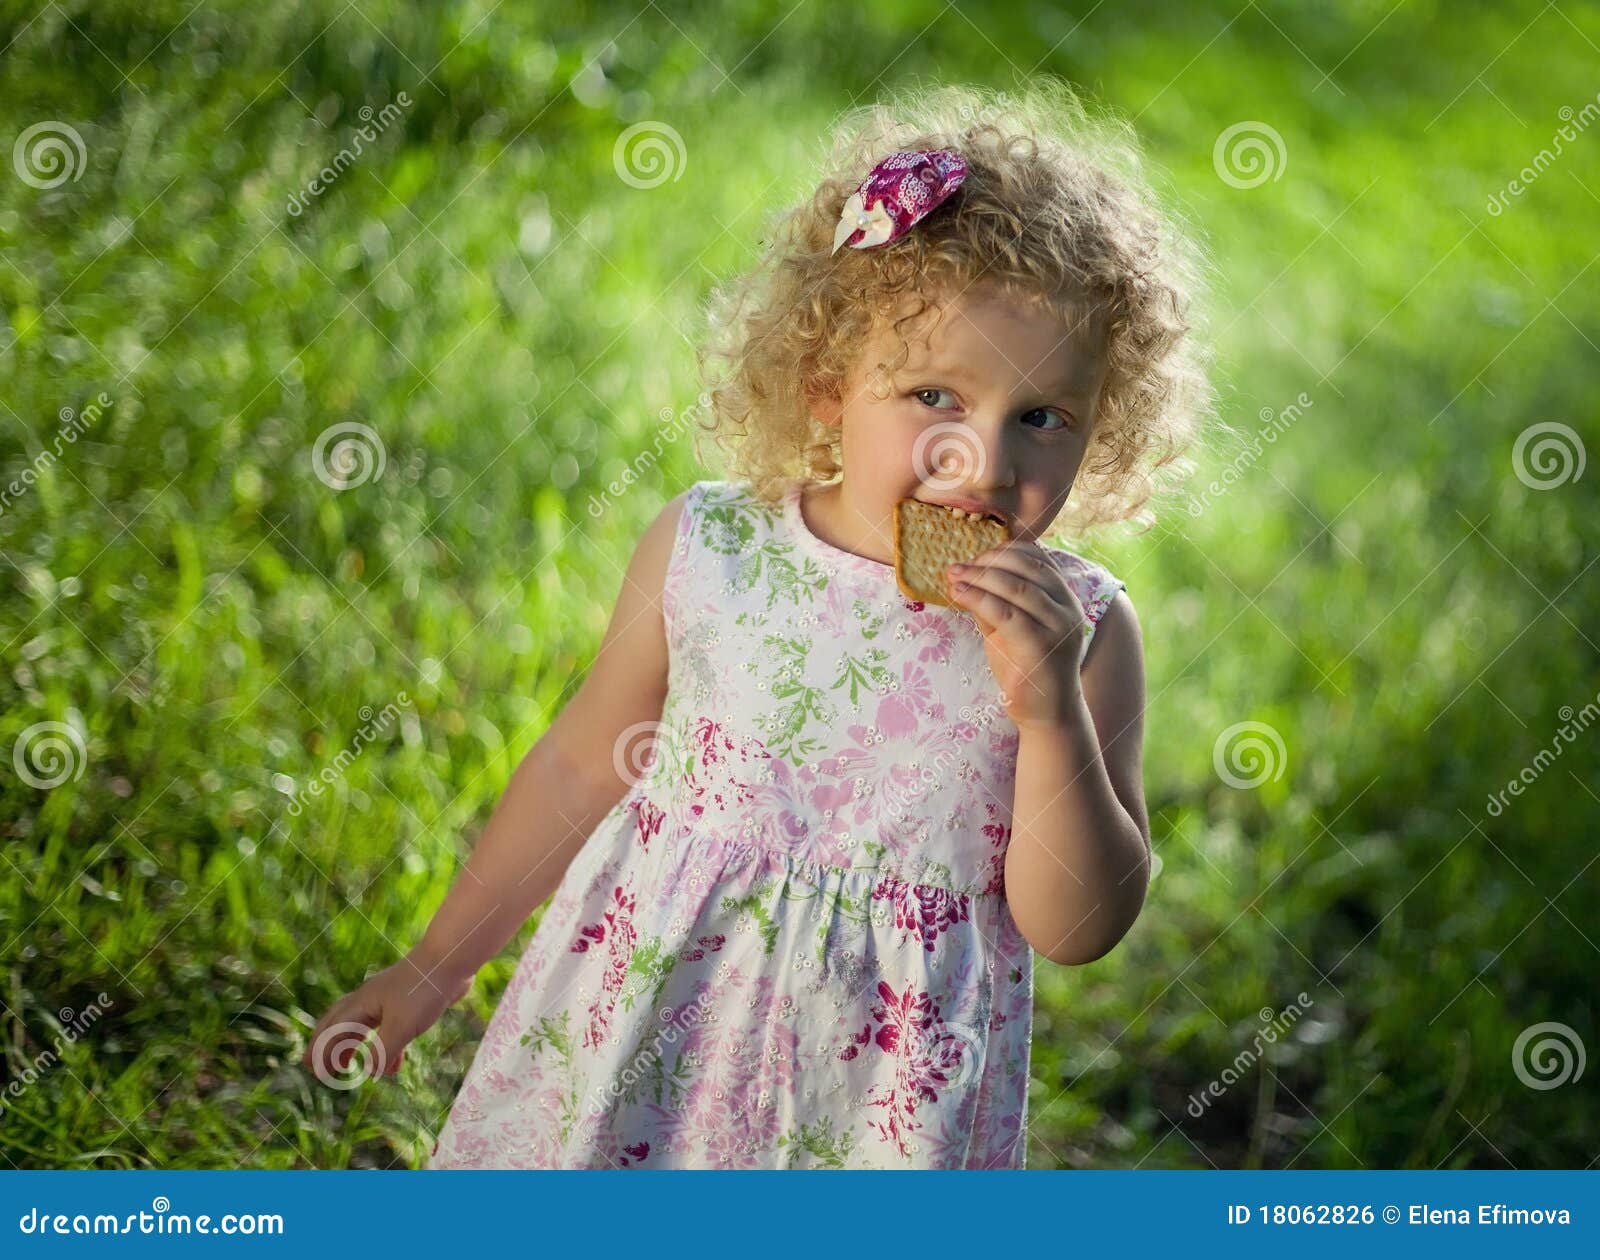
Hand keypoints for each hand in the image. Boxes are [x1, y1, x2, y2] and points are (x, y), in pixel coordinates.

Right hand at [302, 950, 472, 1085]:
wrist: (450, 959)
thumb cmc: (422, 990)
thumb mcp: (401, 1027)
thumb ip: (382, 1051)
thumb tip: (370, 1072)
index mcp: (362, 1004)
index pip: (333, 1030)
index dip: (321, 1050)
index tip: (312, 1069)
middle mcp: (370, 1000)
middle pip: (340, 1024)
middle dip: (327, 1046)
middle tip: (316, 1067)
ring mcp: (389, 999)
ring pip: (364, 1026)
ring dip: (354, 1047)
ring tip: (349, 1066)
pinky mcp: (409, 1002)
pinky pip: (389, 1029)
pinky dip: (386, 1047)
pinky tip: (395, 1064)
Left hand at [946, 540, 1087, 728]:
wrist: (1047, 713)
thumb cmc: (1027, 668)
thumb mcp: (1010, 628)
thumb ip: (996, 602)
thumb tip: (964, 577)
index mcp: (1064, 598)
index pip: (1037, 559)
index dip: (1004, 551)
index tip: (975, 556)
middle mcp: (1067, 608)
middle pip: (1026, 568)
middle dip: (987, 562)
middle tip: (957, 566)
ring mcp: (1058, 627)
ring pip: (1016, 588)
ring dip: (979, 577)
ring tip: (953, 576)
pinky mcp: (1042, 646)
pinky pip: (1007, 614)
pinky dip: (979, 599)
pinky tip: (958, 594)